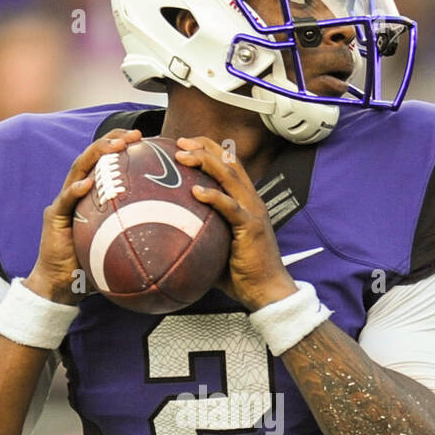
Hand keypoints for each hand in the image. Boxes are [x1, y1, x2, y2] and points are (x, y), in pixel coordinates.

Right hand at [25, 128, 142, 303]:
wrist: (59, 286)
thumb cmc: (92, 270)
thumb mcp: (121, 248)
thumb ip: (140, 236)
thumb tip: (177, 239)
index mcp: (92, 196)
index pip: (108, 163)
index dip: (124, 147)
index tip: (148, 139)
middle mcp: (76, 192)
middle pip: (93, 157)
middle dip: (113, 140)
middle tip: (135, 134)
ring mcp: (64, 202)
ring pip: (78, 169)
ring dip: (97, 154)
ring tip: (115, 146)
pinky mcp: (55, 217)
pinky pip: (66, 200)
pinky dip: (76, 190)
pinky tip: (88, 184)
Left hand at [175, 136, 296, 310]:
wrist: (267, 291)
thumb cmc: (242, 274)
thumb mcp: (217, 247)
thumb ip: (199, 235)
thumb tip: (167, 238)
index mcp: (245, 201)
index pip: (229, 164)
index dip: (208, 149)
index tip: (184, 144)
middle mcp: (251, 200)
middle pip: (229, 161)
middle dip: (204, 147)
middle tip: (179, 143)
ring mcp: (253, 212)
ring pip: (230, 176)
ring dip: (205, 162)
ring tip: (182, 156)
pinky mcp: (251, 228)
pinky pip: (230, 207)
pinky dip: (213, 196)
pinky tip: (194, 191)